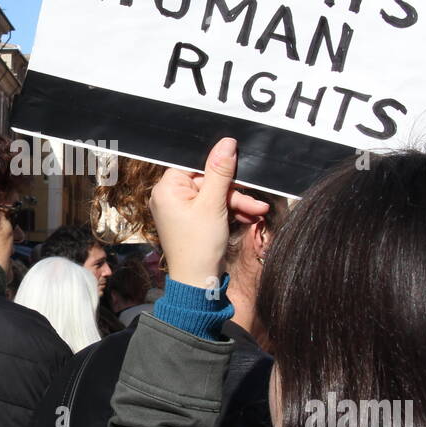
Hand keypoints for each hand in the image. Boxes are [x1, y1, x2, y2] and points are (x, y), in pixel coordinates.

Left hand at [148, 138, 269, 287]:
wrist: (198, 283)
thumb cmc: (199, 246)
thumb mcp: (213, 204)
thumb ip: (220, 172)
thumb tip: (226, 143)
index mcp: (167, 188)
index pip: (194, 164)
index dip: (218, 165)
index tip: (239, 166)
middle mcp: (171, 196)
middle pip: (208, 180)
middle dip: (234, 191)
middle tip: (255, 200)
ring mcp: (181, 209)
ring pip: (215, 195)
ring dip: (237, 203)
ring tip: (258, 212)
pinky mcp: (193, 220)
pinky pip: (213, 207)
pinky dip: (230, 212)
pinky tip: (249, 218)